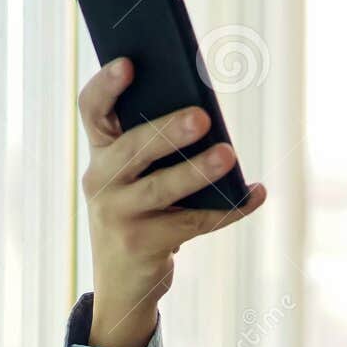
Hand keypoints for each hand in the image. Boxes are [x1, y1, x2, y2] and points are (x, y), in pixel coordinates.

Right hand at [77, 57, 265, 346]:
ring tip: (229, 154)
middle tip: (202, 117)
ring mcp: (118, 215)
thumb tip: (206, 115)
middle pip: (131, 149)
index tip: (129, 63)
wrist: (124, 283)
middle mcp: (100, 181)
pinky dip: (229, 209)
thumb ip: (154, 147)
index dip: (105, 86)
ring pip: (160, 188)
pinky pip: (193, 222)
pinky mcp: (142, 244)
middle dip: (166, 132)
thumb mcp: (134, 178)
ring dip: (197, 170)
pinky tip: (254, 194)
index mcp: (100, 153)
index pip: (91, 111)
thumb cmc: (139, 213)